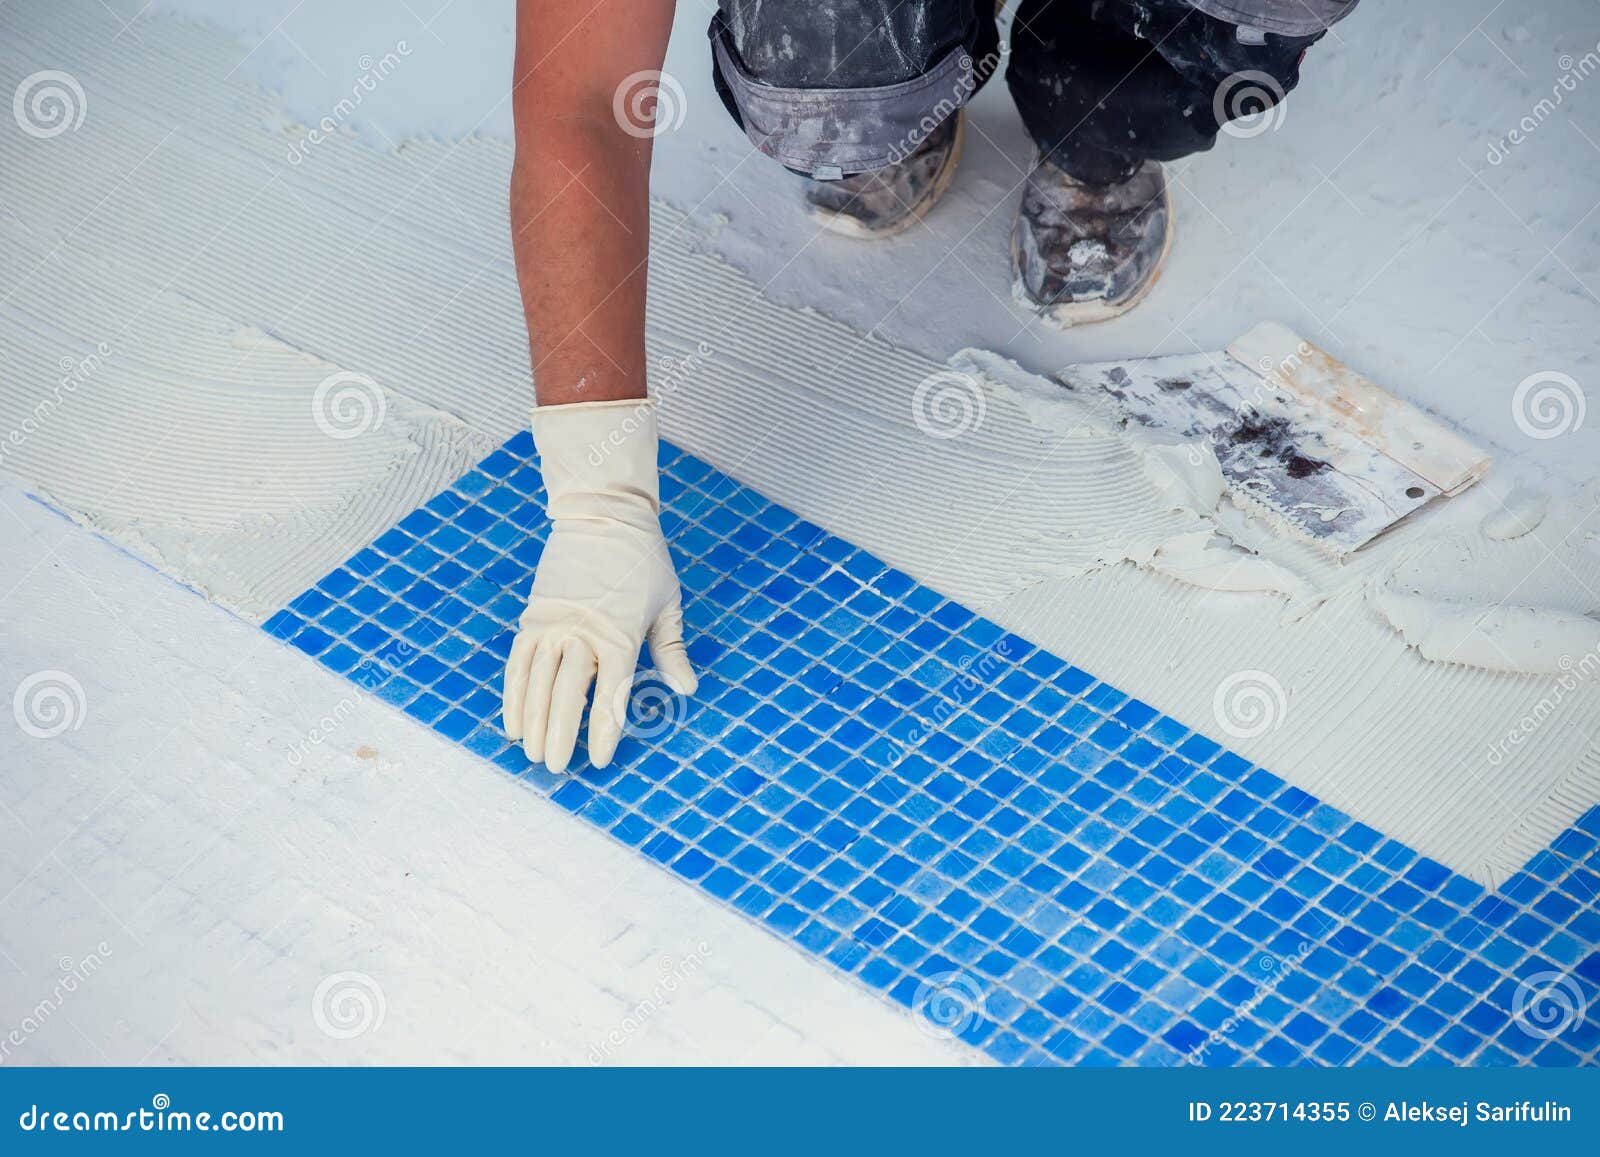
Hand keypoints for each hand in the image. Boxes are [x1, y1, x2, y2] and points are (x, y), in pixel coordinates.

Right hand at [502, 399, 696, 771]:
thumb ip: (673, 650)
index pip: (610, 693)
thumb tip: (687, 689)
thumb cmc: (643, 560)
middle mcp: (581, 632)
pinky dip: (513, 695)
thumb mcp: (668, 603)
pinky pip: (518, 663)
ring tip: (532, 754)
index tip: (601, 760)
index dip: (604, 730)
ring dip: (532, 722)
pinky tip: (512, 722)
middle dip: (560, 734)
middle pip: (566, 694)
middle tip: (558, 768)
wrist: (602, 514)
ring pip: (536, 682)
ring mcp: (552, 624)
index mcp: (619, 633)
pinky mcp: (532, 616)